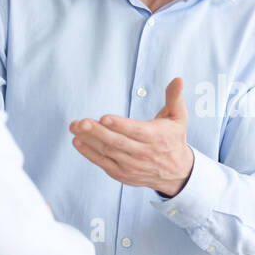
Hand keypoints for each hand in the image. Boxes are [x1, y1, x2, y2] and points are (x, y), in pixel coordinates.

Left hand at [69, 78, 193, 196]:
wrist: (176, 173)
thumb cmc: (173, 140)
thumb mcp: (179, 118)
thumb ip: (175, 98)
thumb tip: (178, 80)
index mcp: (156, 137)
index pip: (136, 131)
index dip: (120, 125)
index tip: (104, 118)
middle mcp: (143, 153)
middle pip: (117, 142)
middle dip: (97, 132)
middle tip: (80, 122)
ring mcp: (132, 165)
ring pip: (108, 152)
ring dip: (89, 141)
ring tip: (75, 128)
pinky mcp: (123, 174)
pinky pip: (103, 163)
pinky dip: (89, 153)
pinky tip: (78, 142)